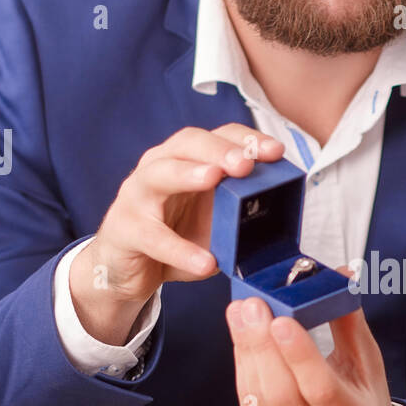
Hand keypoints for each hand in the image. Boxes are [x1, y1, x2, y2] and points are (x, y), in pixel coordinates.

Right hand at [70, 125, 283, 344]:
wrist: (128, 270)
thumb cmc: (174, 236)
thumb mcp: (212, 222)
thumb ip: (238, 209)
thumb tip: (282, 207)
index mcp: (185, 159)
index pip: (218, 136)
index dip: (246, 139)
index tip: (276, 151)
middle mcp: (158, 166)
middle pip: (187, 143)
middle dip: (219, 149)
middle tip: (245, 163)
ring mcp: (136, 195)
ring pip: (159, 174)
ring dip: (189, 174)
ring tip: (215, 179)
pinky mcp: (124, 229)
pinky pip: (153, 237)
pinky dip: (180, 249)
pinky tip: (205, 262)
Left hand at [225, 269, 401, 405]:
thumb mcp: (369, 370)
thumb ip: (350, 325)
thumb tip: (341, 276)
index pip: (321, 389)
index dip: (299, 354)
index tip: (280, 319)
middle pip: (281, 393)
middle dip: (260, 345)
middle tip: (250, 307)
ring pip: (258, 397)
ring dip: (246, 352)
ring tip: (242, 316)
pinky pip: (247, 405)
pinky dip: (244, 370)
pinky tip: (243, 344)